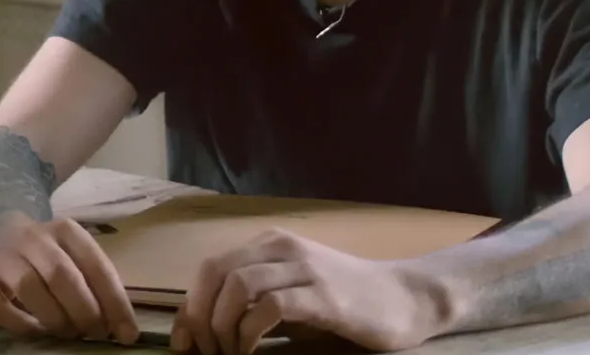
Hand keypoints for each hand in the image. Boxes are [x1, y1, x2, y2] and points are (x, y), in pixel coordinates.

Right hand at [0, 211, 139, 344]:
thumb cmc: (45, 249)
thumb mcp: (71, 249)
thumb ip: (91, 277)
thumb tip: (119, 320)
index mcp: (66, 230)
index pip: (96, 265)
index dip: (114, 301)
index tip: (128, 332)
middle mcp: (35, 239)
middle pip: (64, 276)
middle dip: (85, 311)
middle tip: (96, 334)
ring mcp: (4, 257)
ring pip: (31, 289)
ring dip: (55, 318)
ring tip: (69, 333)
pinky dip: (21, 324)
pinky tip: (37, 332)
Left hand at [170, 228, 450, 354]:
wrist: (400, 297)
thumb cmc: (341, 301)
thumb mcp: (288, 298)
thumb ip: (249, 306)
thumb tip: (197, 332)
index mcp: (270, 244)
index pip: (211, 267)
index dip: (191, 306)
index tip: (189, 344)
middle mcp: (282, 248)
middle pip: (216, 272)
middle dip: (201, 317)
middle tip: (210, 353)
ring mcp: (303, 269)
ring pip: (238, 285)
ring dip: (223, 327)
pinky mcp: (323, 295)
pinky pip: (271, 306)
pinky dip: (250, 333)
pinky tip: (252, 352)